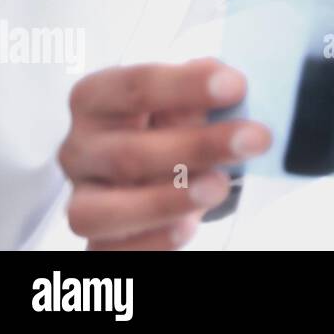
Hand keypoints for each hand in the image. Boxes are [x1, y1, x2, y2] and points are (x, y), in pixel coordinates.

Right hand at [58, 58, 270, 249]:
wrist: (162, 163)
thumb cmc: (173, 120)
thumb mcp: (186, 95)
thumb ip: (202, 88)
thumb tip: (226, 81)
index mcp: (96, 99)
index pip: (135, 88)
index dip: (186, 86)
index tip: (236, 86)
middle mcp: (79, 148)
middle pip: (127, 153)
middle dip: (197, 147)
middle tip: (254, 139)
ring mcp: (81, 198)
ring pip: (101, 211)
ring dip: (166, 200)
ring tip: (220, 187)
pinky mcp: (96, 241)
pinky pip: (110, 252)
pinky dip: (152, 240)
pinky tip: (189, 226)